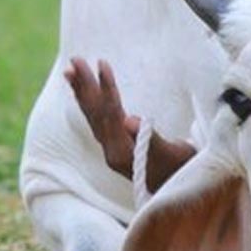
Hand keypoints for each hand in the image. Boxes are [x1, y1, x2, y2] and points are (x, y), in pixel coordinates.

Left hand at [64, 57, 195, 190]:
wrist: (179, 191)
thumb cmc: (181, 170)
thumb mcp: (172, 154)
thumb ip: (150, 139)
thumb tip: (130, 120)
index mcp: (123, 152)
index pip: (111, 114)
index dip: (107, 88)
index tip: (102, 63)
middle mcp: (111, 151)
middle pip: (95, 113)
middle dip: (85, 85)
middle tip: (75, 59)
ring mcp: (110, 148)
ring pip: (92, 116)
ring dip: (81, 92)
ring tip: (69, 70)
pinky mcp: (113, 145)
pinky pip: (96, 120)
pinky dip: (88, 102)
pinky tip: (81, 90)